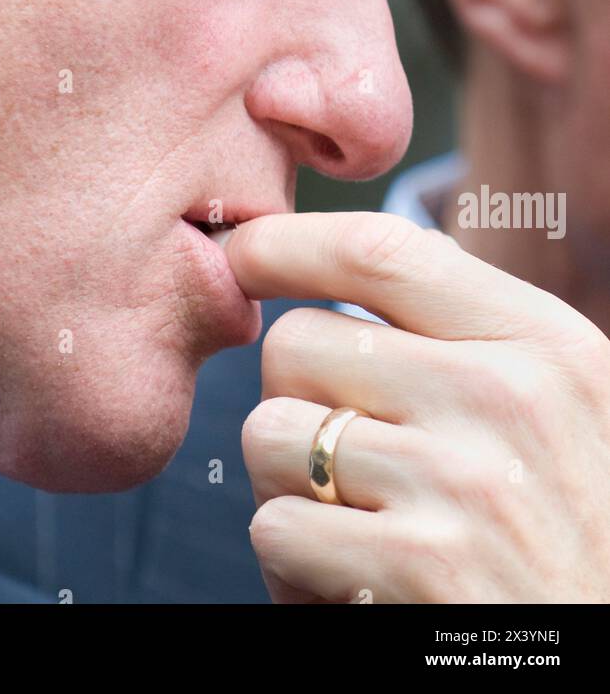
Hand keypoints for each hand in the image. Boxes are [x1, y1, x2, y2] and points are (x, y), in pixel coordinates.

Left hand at [226, 212, 609, 603]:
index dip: (289, 242)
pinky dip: (291, 562)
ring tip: (350, 519)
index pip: (382, 252)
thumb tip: (354, 258)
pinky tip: (350, 580)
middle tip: (338, 452)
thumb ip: (474, 330)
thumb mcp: (566, 401)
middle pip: (299, 341)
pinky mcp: (420, 571)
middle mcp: (505, 399)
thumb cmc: (576, 526)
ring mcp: (462, 484)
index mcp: (543, 344)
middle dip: (292, 395)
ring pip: (271, 431)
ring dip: (286, 483)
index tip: (246, 251)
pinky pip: (276, 526)